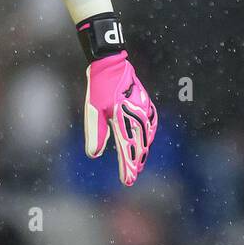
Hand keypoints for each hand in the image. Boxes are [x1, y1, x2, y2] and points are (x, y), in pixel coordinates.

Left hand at [84, 50, 156, 185]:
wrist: (111, 63)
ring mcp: (143, 108)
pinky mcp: (145, 103)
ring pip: (146, 135)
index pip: (126, 148)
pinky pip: (150, 124)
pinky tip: (146, 142)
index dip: (127, 166)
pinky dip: (149, 136)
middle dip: (135, 162)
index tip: (127, 180)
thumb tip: (94, 154)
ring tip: (138, 164)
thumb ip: (96, 132)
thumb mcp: (93, 109)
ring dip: (143, 151)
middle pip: (138, 144)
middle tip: (132, 177)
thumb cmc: (99, 86)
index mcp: (122, 117)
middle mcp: (136, 114)